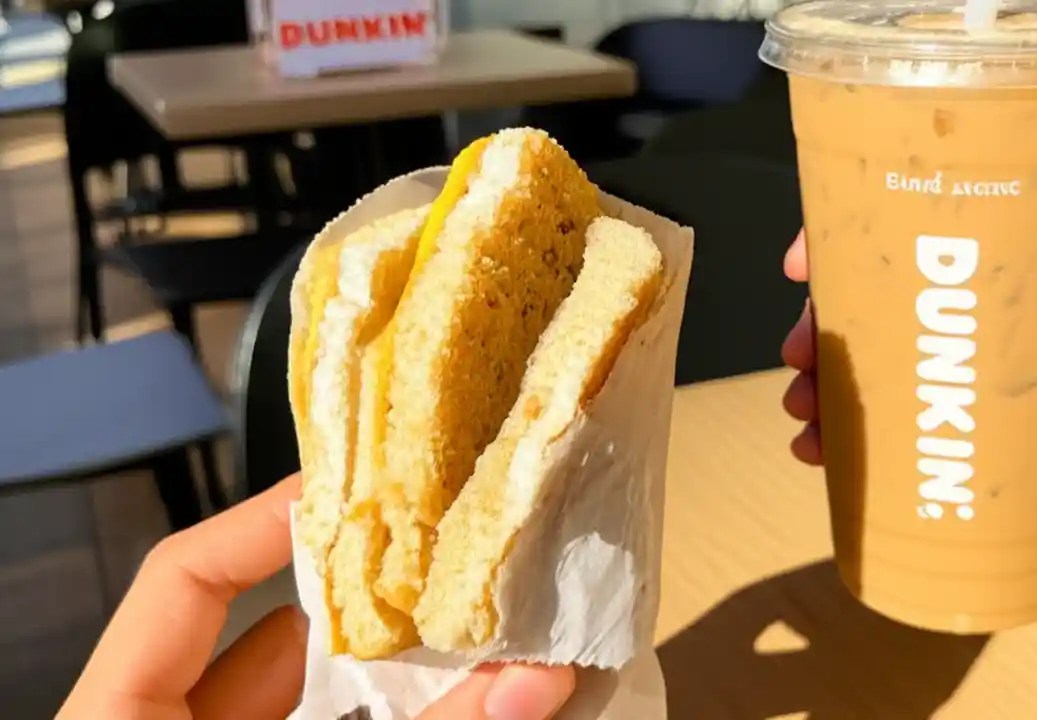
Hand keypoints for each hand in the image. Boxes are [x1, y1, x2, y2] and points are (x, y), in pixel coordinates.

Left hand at [58, 474, 574, 719]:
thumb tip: (539, 679)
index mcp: (123, 716)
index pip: (188, 575)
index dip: (271, 517)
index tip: (366, 483)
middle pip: (287, 637)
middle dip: (388, 603)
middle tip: (470, 556)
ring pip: (338, 699)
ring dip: (424, 674)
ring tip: (505, 630)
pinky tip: (491, 703)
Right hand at [781, 231, 1036, 501]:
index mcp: (1033, 257)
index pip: (930, 225)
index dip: (854, 236)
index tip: (804, 264)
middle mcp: (996, 308)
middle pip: (883, 302)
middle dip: (825, 328)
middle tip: (799, 362)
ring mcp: (987, 369)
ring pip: (886, 369)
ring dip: (831, 390)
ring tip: (804, 425)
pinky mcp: (988, 429)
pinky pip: (910, 429)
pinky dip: (862, 444)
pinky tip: (827, 462)